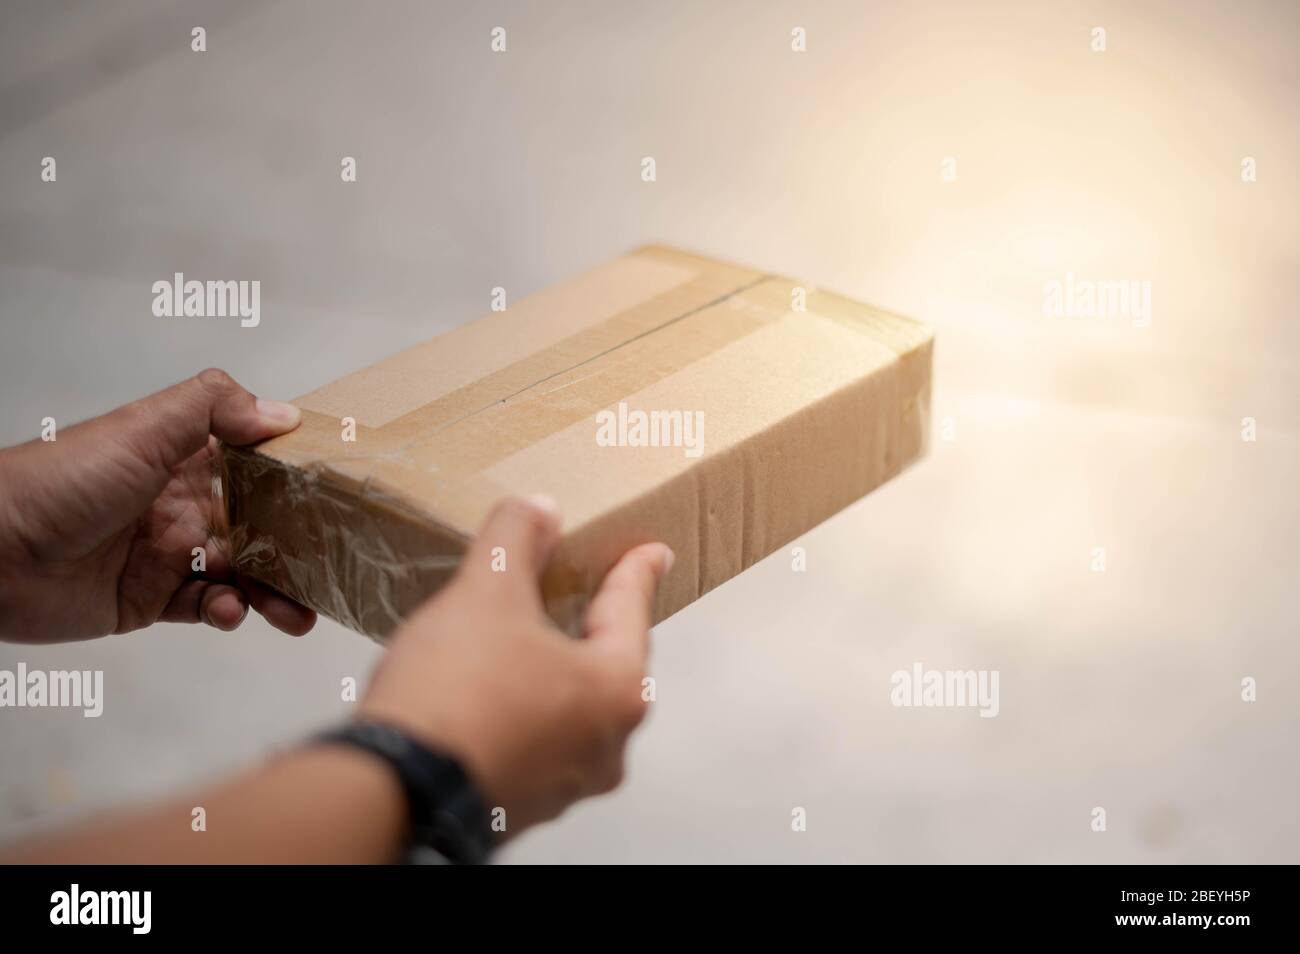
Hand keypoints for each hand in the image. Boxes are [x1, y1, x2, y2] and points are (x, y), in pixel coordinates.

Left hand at [0, 368, 315, 641]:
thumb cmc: (63, 480)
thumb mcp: (143, 427)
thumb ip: (215, 408)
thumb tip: (286, 413)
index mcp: (183, 456)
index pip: (255, 460)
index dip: (295, 472)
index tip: (340, 488)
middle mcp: (182, 502)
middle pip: (260, 522)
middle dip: (299, 543)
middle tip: (336, 563)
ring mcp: (168, 552)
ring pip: (243, 572)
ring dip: (275, 590)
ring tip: (301, 612)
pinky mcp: (150, 599)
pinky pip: (205, 606)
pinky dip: (226, 611)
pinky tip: (229, 610)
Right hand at [359, 497, 672, 834]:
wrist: (393, 789)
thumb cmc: (455, 695)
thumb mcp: (486, 592)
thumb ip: (516, 541)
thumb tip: (536, 510)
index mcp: (617, 690)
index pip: (632, 611)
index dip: (636, 573)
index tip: (653, 555)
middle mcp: (604, 746)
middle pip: (607, 666)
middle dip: (591, 627)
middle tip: (585, 595)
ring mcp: (563, 785)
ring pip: (568, 711)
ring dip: (548, 675)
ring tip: (520, 643)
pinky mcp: (519, 806)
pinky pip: (531, 745)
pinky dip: (517, 714)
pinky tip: (484, 695)